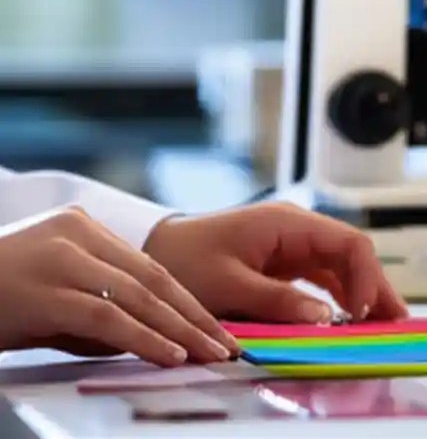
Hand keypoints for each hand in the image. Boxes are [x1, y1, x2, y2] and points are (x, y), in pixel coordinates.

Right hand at [0, 208, 238, 366]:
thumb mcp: (52, 298)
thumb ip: (98, 309)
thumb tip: (155, 339)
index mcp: (81, 227)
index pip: (151, 268)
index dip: (189, 302)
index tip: (217, 329)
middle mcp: (74, 234)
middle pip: (153, 279)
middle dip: (195, 317)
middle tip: (227, 346)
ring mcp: (58, 258)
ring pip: (138, 296)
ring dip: (179, 330)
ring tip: (208, 355)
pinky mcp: (43, 290)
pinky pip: (107, 316)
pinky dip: (144, 338)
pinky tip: (169, 354)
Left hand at [144, 203, 407, 324]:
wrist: (150, 253)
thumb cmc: (181, 261)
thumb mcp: (227, 286)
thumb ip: (277, 301)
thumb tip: (325, 317)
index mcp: (287, 223)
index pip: (348, 243)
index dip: (366, 277)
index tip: (365, 313)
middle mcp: (296, 230)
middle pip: (352, 255)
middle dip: (375, 286)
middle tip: (395, 322)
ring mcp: (291, 246)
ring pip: (342, 267)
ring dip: (362, 293)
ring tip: (382, 324)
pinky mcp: (283, 264)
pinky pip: (322, 279)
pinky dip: (339, 298)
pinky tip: (351, 319)